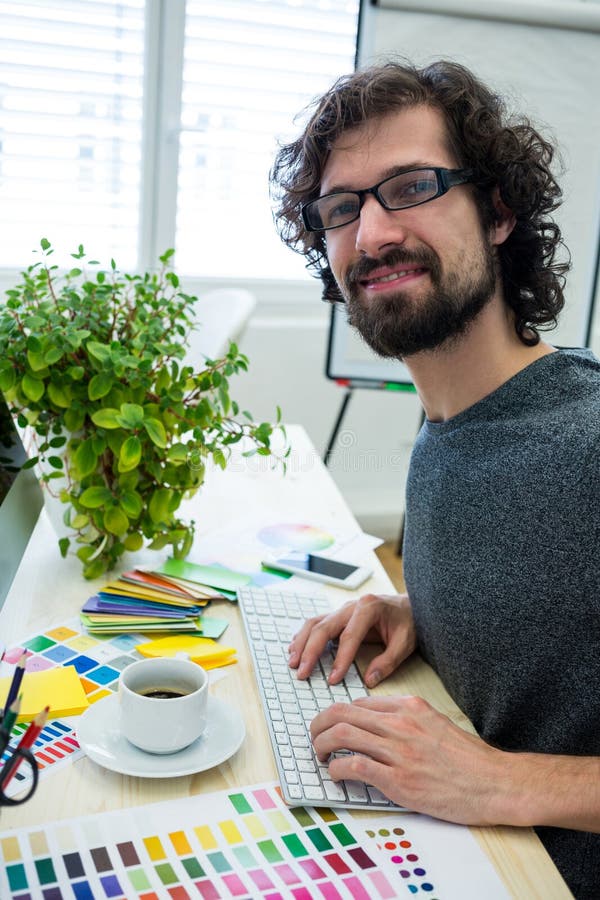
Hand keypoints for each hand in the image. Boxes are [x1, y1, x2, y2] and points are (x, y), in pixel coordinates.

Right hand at [288, 592, 415, 686]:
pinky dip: (304, 636)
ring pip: (315, 623)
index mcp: (369, 608)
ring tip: (293, 662)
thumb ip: (388, 662)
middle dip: (310, 651)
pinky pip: (317, 624)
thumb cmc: (408, 621)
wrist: (410, 605)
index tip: (333, 679)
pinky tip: (296, 648)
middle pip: (324, 627)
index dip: (340, 659)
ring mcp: (343, 610)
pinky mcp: (339, 616)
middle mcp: (352, 606)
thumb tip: (369, 680)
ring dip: (302, 643)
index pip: (349, 636)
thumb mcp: (405, 643)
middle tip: (302, 672)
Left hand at [311, 695, 506, 824]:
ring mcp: (399, 751)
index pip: (359, 702)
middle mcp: (401, 723)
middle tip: (314, 738)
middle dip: (319, 724)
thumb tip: (377, 724)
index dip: (338, 714)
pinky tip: (336, 775)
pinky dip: (337, 769)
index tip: (331, 726)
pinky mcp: (399, 779)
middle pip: (342, 712)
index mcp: (409, 706)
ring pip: (342, 734)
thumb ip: (407, 719)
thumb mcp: (436, 722)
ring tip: (320, 756)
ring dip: (321, 745)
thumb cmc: (468, 758)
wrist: (494, 782)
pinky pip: (354, 766)